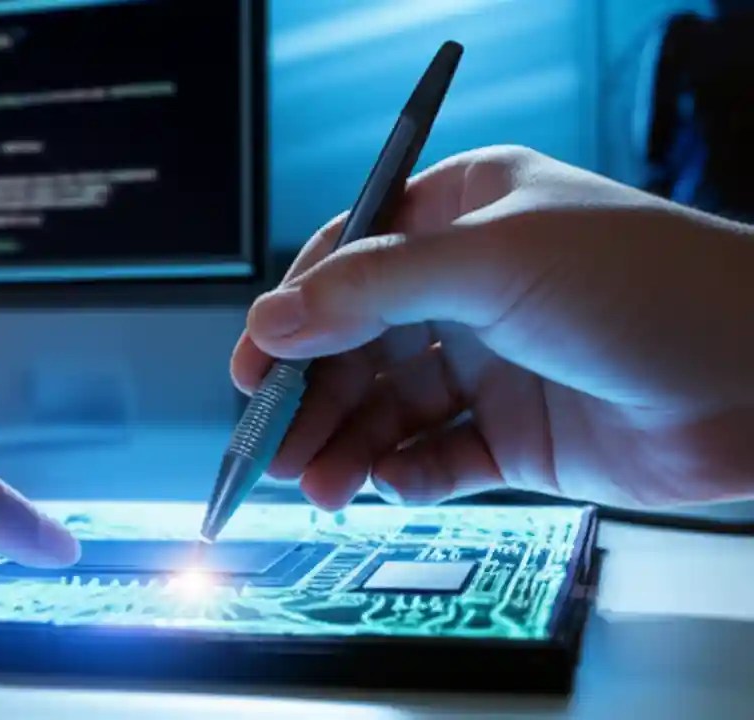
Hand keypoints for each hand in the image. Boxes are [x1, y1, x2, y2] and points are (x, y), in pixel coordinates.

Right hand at [233, 145, 753, 510]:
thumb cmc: (654, 286)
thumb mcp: (494, 262)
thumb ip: (371, 289)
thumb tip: (273, 317)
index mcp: (461, 218)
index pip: (347, 262)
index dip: (293, 316)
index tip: (253, 365)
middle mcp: (470, 289)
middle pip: (356, 344)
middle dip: (312, 395)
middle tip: (273, 442)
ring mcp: (492, 364)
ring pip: (388, 409)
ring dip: (346, 445)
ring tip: (319, 482)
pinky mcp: (516, 435)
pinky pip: (436, 459)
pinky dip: (404, 476)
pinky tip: (386, 485)